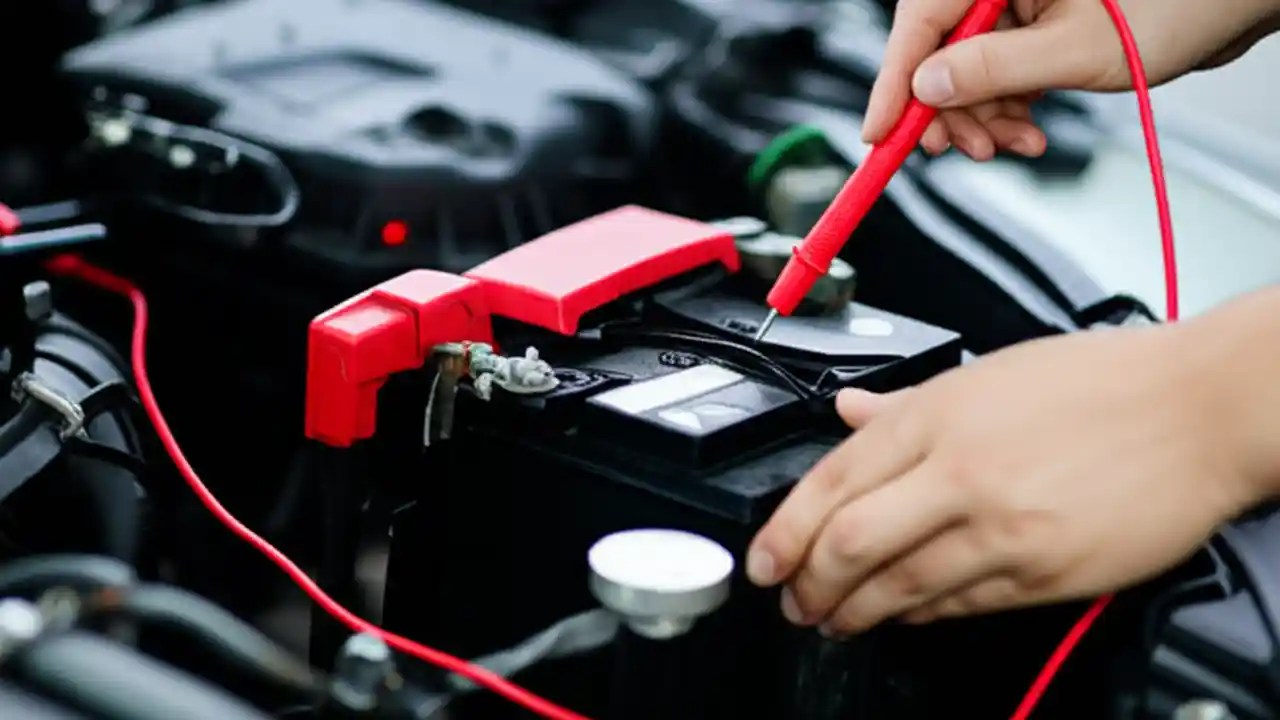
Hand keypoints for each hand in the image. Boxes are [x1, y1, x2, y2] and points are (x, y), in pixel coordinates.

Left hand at [745, 323, 1267, 635]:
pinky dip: (920, 614)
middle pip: (852, 544)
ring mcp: (1002, 528)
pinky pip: (961, 604)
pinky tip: (902, 615)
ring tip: (834, 619)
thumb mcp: (989, 370)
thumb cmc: (1099, 381)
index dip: (785, 530)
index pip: (833, 482)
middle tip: (793, 601)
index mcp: (938, 415)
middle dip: (809, 584)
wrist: (1197, 409)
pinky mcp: (1042, 571)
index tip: (764, 560)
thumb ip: (907, 400)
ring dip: (856, 610)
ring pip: (902, 586)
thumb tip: (849, 411)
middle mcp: (960, 473)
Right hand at [864, 0, 1279, 159]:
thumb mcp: (1073, 50)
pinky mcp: (1030, 26)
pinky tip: (1028, 131)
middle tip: (966, 151)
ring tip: (1019, 144)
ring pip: (965, 72)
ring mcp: (1015, 3)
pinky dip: (1005, 110)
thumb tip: (926, 88)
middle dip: (949, 110)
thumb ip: (992, 69)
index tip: (878, 132)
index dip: (894, 81)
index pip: (922, 20)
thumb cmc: (1172, 7)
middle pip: (937, 51)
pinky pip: (994, 74)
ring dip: (983, 119)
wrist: (1229, 6)